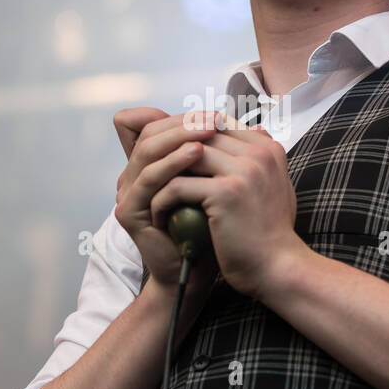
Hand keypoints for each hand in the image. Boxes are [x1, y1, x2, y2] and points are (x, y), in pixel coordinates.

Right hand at [112, 107, 224, 288]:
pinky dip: (172, 163)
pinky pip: (149, 179)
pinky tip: (198, 155)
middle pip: (151, 132)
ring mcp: (128, 193)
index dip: (179, 116)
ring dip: (180, 136)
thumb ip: (231, 158)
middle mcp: (134, 176)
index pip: (153, 125)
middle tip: (214, 118)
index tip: (213, 115)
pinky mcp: (129, 212)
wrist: (199, 272)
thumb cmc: (213, 230)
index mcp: (151, 166)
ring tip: (209, 130)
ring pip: (148, 150)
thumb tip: (261, 126)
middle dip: (185, 122)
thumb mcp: (222, 185)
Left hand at [146, 110, 309, 301]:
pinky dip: (162, 200)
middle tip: (151, 173)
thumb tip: (246, 138)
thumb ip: (257, 162)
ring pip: (184, 157)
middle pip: (199, 135)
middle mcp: (259, 153)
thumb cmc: (270, 235)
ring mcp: (244, 170)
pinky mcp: (226, 193)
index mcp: (268, 148)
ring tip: (150, 193)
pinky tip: (158, 215)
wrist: (279, 269)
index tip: (170, 160)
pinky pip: (178, 185)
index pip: (217, 123)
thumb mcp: (272, 187)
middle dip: (171, 153)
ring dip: (162, 175)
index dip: (189, 138)